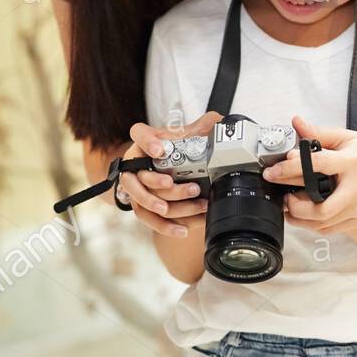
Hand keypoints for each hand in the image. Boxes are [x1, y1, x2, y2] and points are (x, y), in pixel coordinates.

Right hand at [117, 111, 221, 236]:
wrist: (180, 170)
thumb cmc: (185, 149)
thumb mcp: (198, 133)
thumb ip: (206, 127)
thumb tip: (219, 126)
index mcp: (148, 141)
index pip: (139, 133)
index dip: (146, 141)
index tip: (160, 150)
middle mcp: (137, 163)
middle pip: (139, 175)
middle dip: (157, 182)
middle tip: (181, 185)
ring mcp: (137, 186)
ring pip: (142, 200)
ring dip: (165, 205)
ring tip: (193, 207)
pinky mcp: (143, 206)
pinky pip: (148, 219)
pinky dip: (165, 226)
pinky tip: (183, 229)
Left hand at [262, 115, 356, 233]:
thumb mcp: (346, 137)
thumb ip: (318, 133)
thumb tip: (296, 123)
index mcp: (351, 162)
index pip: (315, 166)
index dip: (289, 169)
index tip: (272, 172)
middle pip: (321, 209)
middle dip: (296, 207)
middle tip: (284, 198)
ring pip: (325, 223)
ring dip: (301, 219)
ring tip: (291, 208)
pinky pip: (334, 229)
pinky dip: (316, 226)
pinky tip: (307, 217)